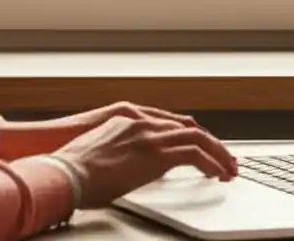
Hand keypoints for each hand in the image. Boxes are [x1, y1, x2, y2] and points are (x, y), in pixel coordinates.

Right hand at [52, 115, 238, 207]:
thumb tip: (128, 169)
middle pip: (188, 128)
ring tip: (229, 169)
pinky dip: (211, 163)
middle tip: (225, 159)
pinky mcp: (155, 153)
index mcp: (127, 119)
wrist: (64, 172)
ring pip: (198, 138)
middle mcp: (141, 122)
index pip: (169, 123)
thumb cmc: (72, 170)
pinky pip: (194, 154)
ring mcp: (149, 135)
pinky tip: (217, 174)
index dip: (190, 136)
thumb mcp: (99, 153)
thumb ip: (119, 153)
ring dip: (217, 154)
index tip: (202, 147)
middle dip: (211, 144)